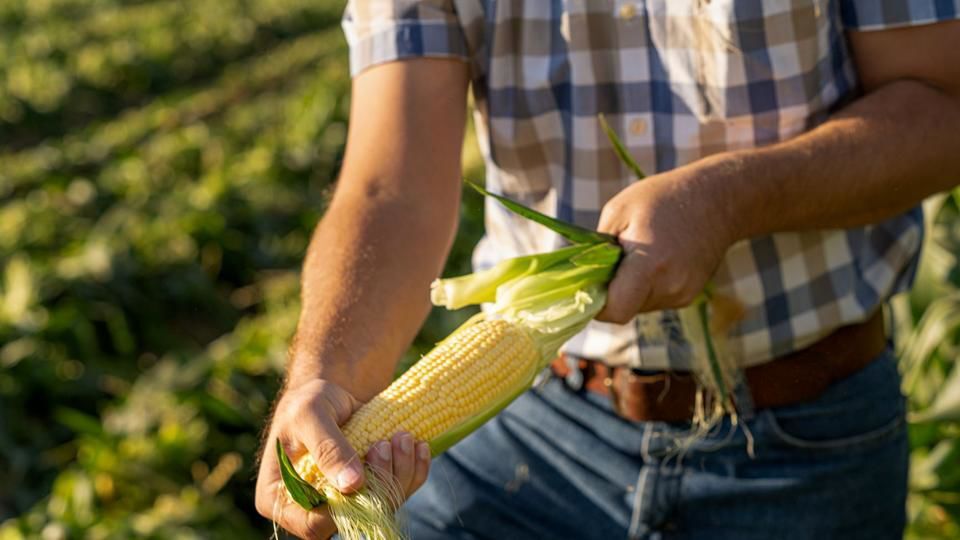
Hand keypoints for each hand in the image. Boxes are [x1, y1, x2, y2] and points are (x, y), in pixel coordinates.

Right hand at [255, 379, 430, 538]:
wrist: (331, 392)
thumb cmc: (309, 401)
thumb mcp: (310, 416)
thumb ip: (328, 449)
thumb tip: (352, 485)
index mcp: (279, 497)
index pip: (312, 525)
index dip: (340, 509)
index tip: (359, 478)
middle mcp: (312, 507)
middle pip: (353, 518)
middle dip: (379, 483)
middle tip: (384, 445)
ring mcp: (343, 501)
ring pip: (382, 506)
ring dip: (400, 473)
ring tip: (402, 438)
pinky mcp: (369, 490)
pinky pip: (399, 492)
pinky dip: (414, 470)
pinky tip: (418, 446)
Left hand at [595, 164, 738, 322]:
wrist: (721, 199)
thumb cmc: (663, 198)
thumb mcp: (619, 211)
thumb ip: (595, 248)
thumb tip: (580, 275)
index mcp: (650, 266)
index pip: (616, 310)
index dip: (596, 305)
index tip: (588, 285)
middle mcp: (670, 287)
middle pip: (625, 307)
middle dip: (612, 290)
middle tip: (614, 258)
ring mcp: (683, 294)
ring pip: (640, 304)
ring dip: (631, 286)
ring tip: (641, 252)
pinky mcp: (689, 295)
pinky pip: (656, 299)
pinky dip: (648, 285)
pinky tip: (657, 258)